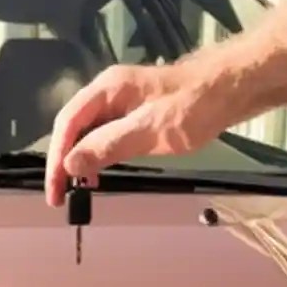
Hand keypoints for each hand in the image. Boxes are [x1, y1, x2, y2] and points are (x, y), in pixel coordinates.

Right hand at [43, 63, 230, 206]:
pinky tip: (99, 174)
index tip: (55, 189)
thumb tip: (69, 165)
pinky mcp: (134, 114)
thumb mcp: (149, 130)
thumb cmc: (193, 106)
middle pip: (72, 128)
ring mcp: (121, 103)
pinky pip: (105, 136)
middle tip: (60, 196)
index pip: (67, 124)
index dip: (56, 158)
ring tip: (76, 190)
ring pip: (88, 134)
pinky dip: (97, 156)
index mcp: (106, 89)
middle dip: (63, 162)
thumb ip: (108, 145)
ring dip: (79, 161)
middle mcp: (107, 93)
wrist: (231, 89)